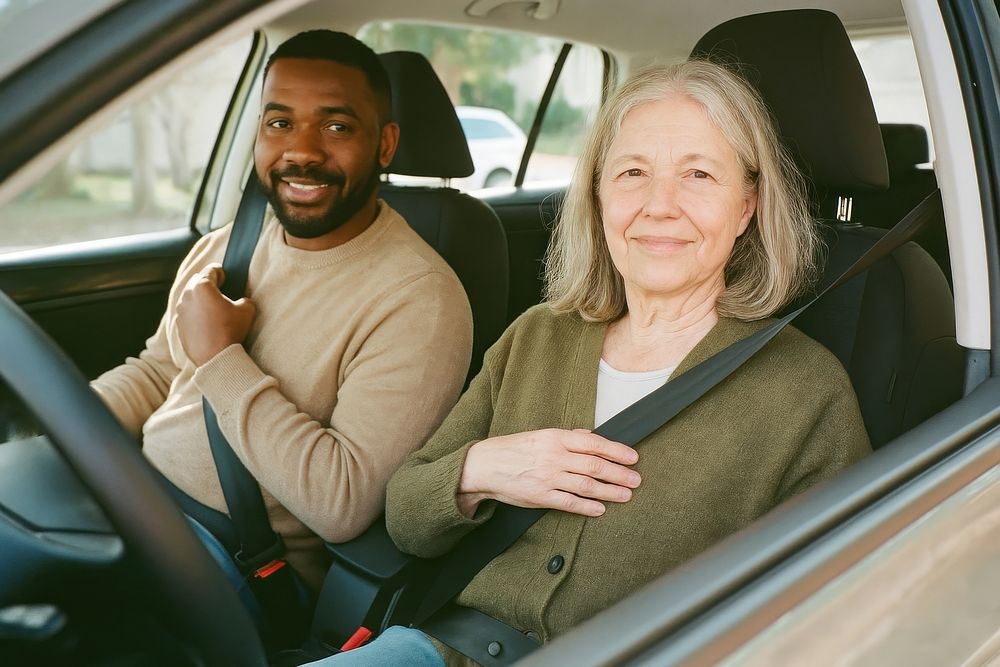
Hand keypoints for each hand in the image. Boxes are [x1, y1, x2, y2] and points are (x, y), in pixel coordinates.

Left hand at [176, 263, 255, 365]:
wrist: (216, 357)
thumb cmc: (230, 330)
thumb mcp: (247, 310)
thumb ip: (244, 299)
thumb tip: (241, 301)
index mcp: (203, 286)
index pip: (211, 270)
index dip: (220, 271)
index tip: (225, 276)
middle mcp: (188, 295)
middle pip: (197, 281)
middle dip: (208, 283)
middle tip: (220, 290)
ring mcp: (180, 311)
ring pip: (190, 297)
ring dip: (200, 299)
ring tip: (212, 308)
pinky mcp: (179, 325)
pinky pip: (187, 313)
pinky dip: (195, 314)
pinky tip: (206, 322)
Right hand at [457, 428, 640, 517]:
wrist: (485, 465)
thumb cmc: (514, 449)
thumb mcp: (540, 435)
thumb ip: (567, 436)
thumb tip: (590, 436)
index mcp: (555, 438)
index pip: (594, 443)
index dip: (616, 451)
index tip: (632, 457)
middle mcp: (554, 457)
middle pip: (595, 465)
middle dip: (619, 473)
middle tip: (636, 479)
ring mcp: (548, 478)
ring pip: (586, 485)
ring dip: (609, 491)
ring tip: (626, 495)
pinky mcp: (540, 496)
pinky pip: (569, 503)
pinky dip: (587, 507)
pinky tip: (600, 510)